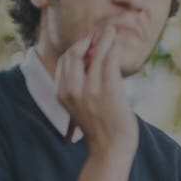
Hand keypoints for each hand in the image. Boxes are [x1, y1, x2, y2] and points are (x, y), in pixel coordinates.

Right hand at [55, 25, 138, 155]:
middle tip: (100, 33)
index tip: (88, 42)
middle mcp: (73, 90)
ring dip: (104, 39)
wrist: (110, 149)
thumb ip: (80, 88)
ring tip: (112, 31)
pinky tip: (117, 44)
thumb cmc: (100, 129)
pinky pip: (109, 63)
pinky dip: (113, 50)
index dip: (77, 48)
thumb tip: (89, 65)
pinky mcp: (108, 91)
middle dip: (88, 40)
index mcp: (62, 94)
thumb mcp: (80, 107)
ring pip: (95, 55)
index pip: (65, 62)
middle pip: (75, 54)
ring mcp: (90, 91)